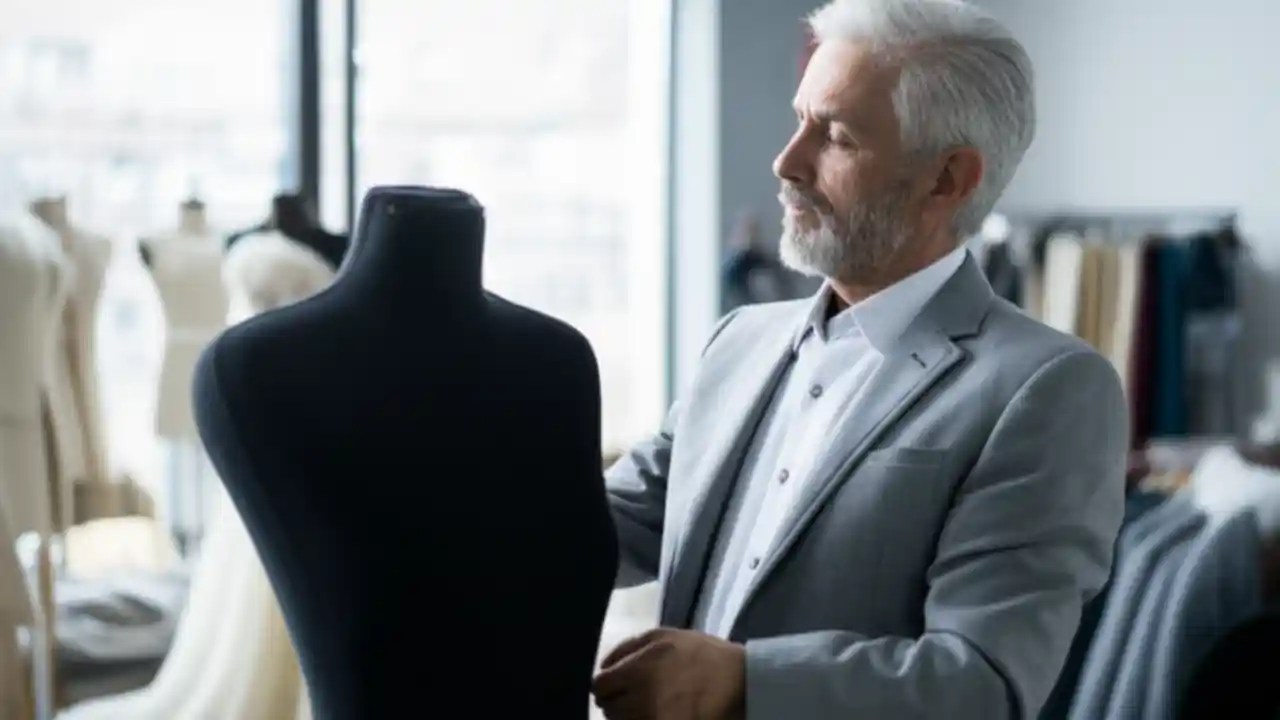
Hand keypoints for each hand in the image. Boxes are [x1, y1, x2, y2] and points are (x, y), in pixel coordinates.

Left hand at [591, 628, 745, 719]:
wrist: (739, 681)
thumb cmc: (700, 654)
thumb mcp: (663, 635)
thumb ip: (627, 648)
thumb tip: (603, 666)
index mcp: (637, 670)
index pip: (599, 686)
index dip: (606, 685)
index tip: (617, 684)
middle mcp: (641, 698)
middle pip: (608, 709)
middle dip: (617, 701)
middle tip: (635, 695)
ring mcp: (653, 719)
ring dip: (629, 716)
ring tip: (650, 705)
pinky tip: (659, 714)